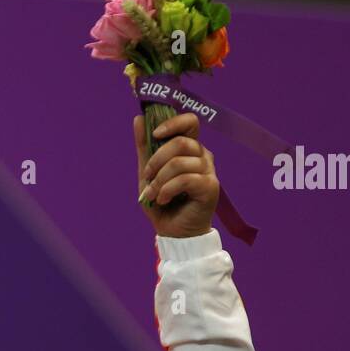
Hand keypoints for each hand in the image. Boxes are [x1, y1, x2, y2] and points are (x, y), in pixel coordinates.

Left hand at [132, 112, 219, 237]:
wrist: (173, 231)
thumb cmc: (162, 201)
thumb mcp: (147, 173)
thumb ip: (145, 147)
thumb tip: (138, 118)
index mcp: (189, 149)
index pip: (190, 122)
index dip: (172, 123)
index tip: (155, 134)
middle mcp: (202, 156)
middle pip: (180, 142)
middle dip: (157, 160)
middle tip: (148, 177)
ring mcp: (209, 171)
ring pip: (180, 162)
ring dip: (159, 180)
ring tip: (154, 194)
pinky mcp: (210, 187)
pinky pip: (185, 179)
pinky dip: (167, 190)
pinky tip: (163, 200)